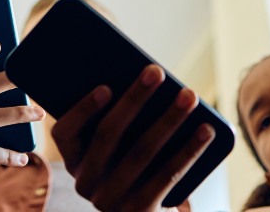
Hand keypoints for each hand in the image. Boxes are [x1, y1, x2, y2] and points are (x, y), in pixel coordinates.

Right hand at [50, 66, 214, 211]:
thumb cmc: (133, 163)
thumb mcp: (117, 146)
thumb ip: (119, 118)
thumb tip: (144, 78)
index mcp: (74, 160)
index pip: (63, 133)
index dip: (82, 109)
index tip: (106, 86)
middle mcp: (86, 183)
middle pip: (107, 135)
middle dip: (134, 99)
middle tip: (156, 72)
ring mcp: (111, 201)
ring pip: (141, 152)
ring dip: (168, 119)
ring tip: (188, 96)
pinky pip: (166, 176)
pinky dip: (189, 149)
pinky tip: (206, 129)